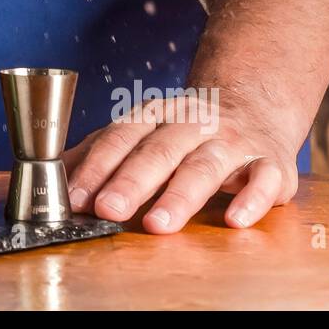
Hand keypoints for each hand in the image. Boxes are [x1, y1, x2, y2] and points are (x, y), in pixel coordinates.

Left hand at [64, 0, 328, 233]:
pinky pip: (264, 178)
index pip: (122, 136)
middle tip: (106, 210)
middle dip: (131, 181)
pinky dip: (252, 198)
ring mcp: (233, 141)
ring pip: (205, 165)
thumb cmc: (187, 128)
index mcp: (157, 115)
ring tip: (157, 225)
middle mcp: (194, 123)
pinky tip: (235, 220)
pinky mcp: (271, 162)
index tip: (75, 196)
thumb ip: (105, 151)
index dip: (97, 165)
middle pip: (159, 150)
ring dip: (180, 195)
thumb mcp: (145, 129)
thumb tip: (57, 173)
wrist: (257, 103)